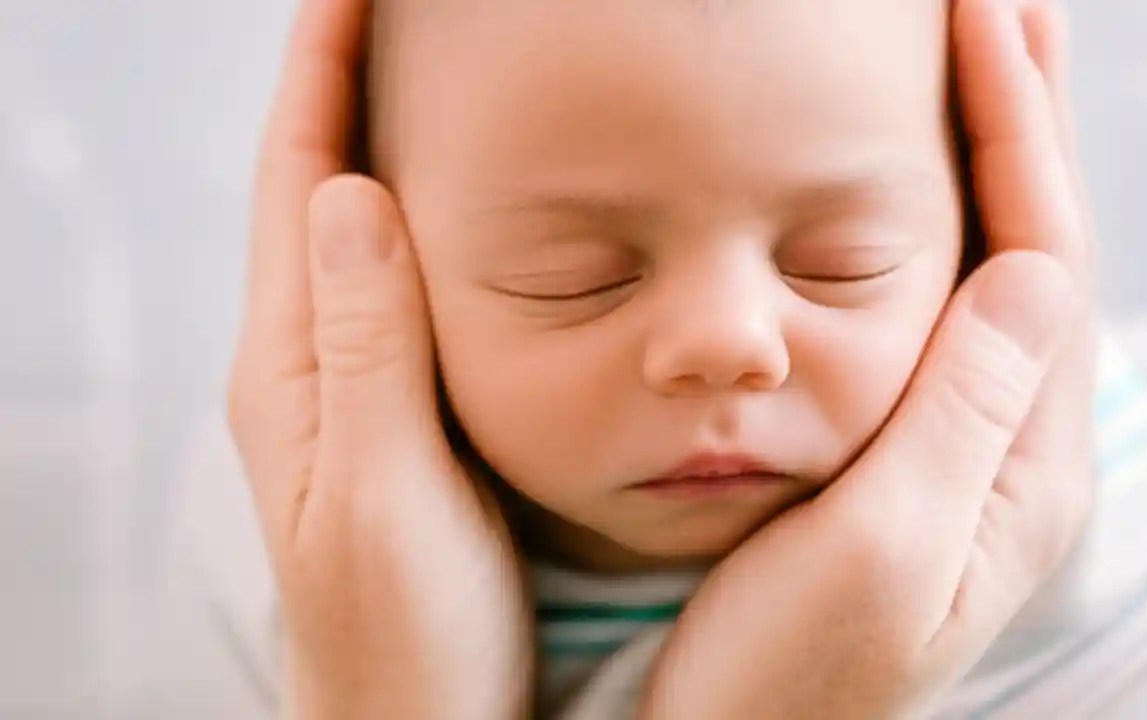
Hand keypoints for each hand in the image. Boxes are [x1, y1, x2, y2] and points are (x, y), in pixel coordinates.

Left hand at [226, 1, 532, 716]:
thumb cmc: (403, 635)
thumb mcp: (382, 493)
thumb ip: (369, 350)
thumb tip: (353, 194)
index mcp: (298, 370)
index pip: (300, 183)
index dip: (321, 73)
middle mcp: (311, 364)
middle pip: (316, 186)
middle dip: (344, 81)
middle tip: (393, 9)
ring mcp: (350, 387)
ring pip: (356, 229)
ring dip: (377, 136)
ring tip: (421, 70)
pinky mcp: (395, 414)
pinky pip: (395, 284)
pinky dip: (420, 215)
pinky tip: (458, 204)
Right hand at [637, 1, 1095, 716]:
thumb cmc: (786, 677)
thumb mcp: (877, 551)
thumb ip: (960, 415)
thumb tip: (1028, 268)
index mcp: (1019, 470)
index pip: (1044, 263)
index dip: (1019, 136)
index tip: (985, 21)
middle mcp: (1010, 454)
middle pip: (1037, 252)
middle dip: (1025, 124)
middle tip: (1003, 7)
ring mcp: (962, 455)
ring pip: (992, 275)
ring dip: (990, 163)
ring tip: (977, 64)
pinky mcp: (906, 459)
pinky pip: (941, 312)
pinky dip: (937, 228)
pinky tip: (916, 189)